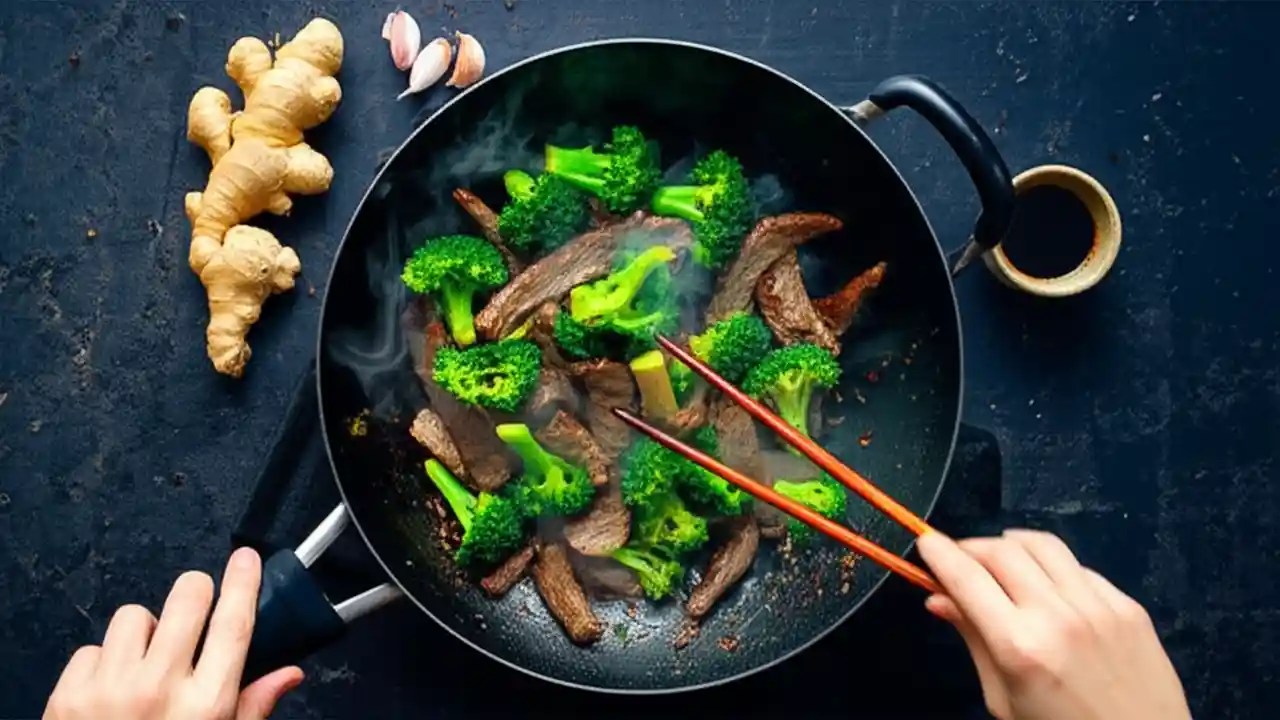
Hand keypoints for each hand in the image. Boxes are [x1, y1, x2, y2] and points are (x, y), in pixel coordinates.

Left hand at [44, 548, 302, 719]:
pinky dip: (103, 663)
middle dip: (194, 595)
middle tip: (194, 611)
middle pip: (187, 597)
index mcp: (206, 704)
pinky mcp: (67, 695)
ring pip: (134, 616)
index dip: (243, 581)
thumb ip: (253, 707)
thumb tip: (291, 673)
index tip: (245, 557)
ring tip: (146, 664)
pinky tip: (110, 691)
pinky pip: (91, 649)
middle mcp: (161, 688)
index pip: (234, 622)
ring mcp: (110, 689)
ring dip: (144, 633)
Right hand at [916, 530, 1189, 719]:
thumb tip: (939, 599)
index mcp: (1020, 647)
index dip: (939, 553)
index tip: (926, 542)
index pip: (967, 578)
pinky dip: (1053, 569)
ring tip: (1000, 560)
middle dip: (971, 547)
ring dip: (1011, 545)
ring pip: (1042, 546)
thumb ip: (974, 641)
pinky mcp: (1129, 607)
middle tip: (959, 560)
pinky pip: (1080, 569)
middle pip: (1001, 551)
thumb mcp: (1004, 700)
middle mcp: (1058, 616)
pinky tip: (1048, 588)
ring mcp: (1099, 607)